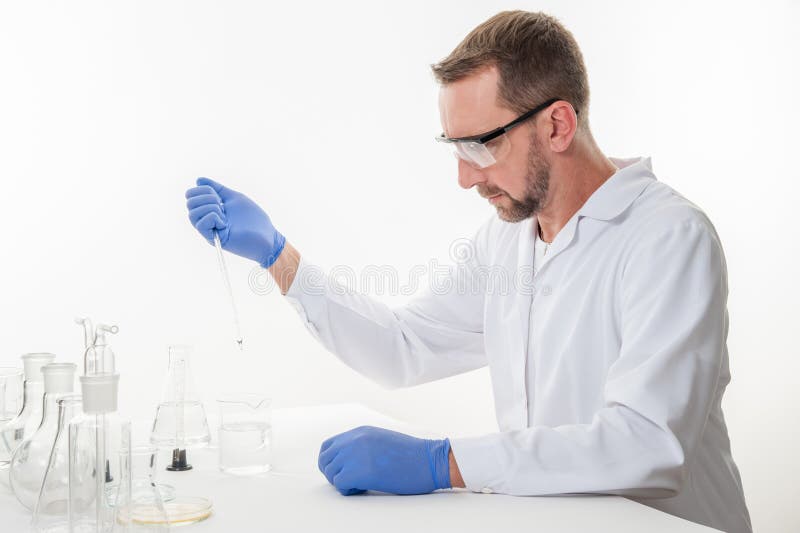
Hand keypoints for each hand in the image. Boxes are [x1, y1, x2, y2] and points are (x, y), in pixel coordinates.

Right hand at [185, 177, 285, 267]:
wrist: (268, 235)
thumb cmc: (253, 218)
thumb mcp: (234, 198)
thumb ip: (217, 189)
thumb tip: (198, 179)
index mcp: (210, 210)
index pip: (191, 196)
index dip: (202, 189)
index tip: (220, 196)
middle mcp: (207, 220)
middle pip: (190, 203)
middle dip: (206, 197)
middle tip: (223, 205)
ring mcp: (210, 230)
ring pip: (192, 214)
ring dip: (210, 207)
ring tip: (224, 214)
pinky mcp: (215, 239)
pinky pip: (201, 224)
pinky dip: (213, 217)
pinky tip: (225, 223)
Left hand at [317, 426, 450, 495]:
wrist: (429, 460)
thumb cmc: (412, 455)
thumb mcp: (382, 440)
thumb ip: (362, 445)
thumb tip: (347, 460)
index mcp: (360, 432)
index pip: (328, 446)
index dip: (330, 461)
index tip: (339, 470)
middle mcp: (354, 440)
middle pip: (325, 460)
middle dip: (333, 473)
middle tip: (348, 481)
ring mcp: (356, 455)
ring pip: (331, 472)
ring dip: (342, 481)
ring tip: (360, 484)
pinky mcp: (360, 472)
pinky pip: (340, 484)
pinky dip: (347, 490)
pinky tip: (363, 488)